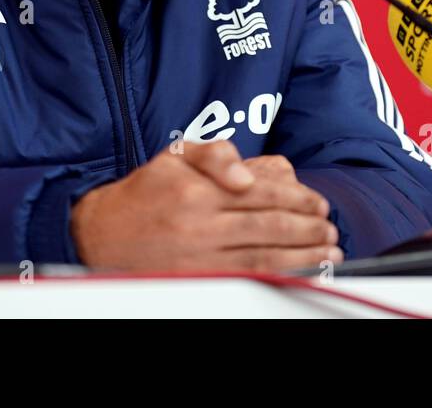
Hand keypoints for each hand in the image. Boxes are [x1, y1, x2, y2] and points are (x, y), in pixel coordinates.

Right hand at [70, 140, 341, 271]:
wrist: (102, 233)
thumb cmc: (145, 192)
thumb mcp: (175, 155)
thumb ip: (215, 153)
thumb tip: (246, 172)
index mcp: (199, 189)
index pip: (262, 192)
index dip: (296, 198)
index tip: (318, 203)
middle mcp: (201, 223)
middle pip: (268, 225)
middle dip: (307, 228)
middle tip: (329, 228)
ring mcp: (200, 255)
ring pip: (263, 255)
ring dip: (303, 255)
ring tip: (328, 251)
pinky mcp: (197, 279)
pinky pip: (247, 276)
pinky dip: (278, 274)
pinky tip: (299, 272)